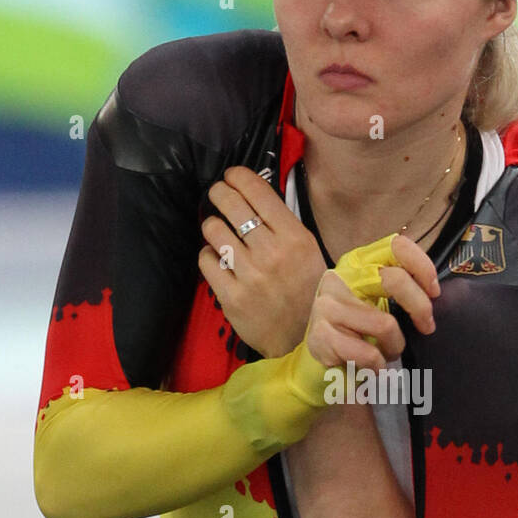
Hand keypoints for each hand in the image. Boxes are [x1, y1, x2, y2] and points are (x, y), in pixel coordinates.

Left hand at [199, 166, 327, 357]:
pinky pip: (206, 261)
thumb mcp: (311, 253)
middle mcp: (272, 252)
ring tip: (219, 232)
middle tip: (218, 194)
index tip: (231, 176)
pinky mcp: (231, 297)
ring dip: (213, 226)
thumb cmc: (309, 292)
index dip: (238, 176)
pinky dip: (209, 256)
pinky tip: (218, 259)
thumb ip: (285, 226)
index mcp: (295, 237)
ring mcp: (250, 275)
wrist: (305, 341)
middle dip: (219, 193)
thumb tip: (255, 196)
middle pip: (231, 205)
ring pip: (214, 230)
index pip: (258, 192)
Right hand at [305, 232, 440, 371]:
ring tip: (385, 354)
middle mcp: (340, 278)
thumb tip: (433, 292)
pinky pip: (369, 353)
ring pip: (385, 324)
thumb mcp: (376, 305)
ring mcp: (327, 306)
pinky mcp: (321, 336)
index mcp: (357, 264)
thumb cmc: (353, 335)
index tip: (434, 292)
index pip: (395, 246)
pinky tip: (370, 369)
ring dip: (395, 347)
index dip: (421, 266)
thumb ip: (399, 291)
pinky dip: (378, 367)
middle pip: (394, 279)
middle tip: (427, 327)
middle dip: (420, 307)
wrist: (314, 369)